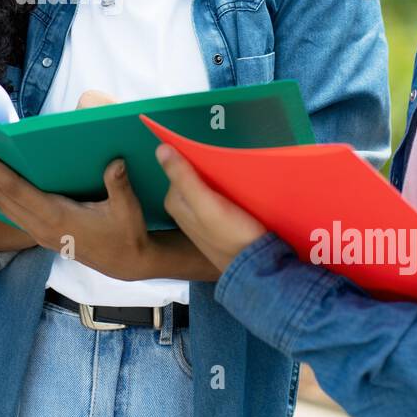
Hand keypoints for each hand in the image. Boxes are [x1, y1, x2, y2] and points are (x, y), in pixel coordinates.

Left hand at [0, 143, 156, 280]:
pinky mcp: (39, 233)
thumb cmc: (127, 233)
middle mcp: (40, 226)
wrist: (128, 263)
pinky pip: (7, 210)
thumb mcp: (127, 209)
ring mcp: (38, 232)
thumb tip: (115, 162)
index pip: (16, 189)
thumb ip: (118, 185)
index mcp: (56, 217)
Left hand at [156, 143, 266, 272]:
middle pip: (191, 178)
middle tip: (225, 165)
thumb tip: (160, 149)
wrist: (256, 267)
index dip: (194, 159)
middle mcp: (182, 210)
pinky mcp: (215, 224)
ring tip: (233, 176)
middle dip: (205, 170)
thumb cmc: (231, 233)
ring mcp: (198, 218)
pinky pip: (215, 199)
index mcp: (175, 203)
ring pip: (204, 188)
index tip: (211, 154)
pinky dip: (224, 192)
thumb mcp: (206, 204)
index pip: (179, 168)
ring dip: (216, 180)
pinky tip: (237, 192)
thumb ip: (183, 178)